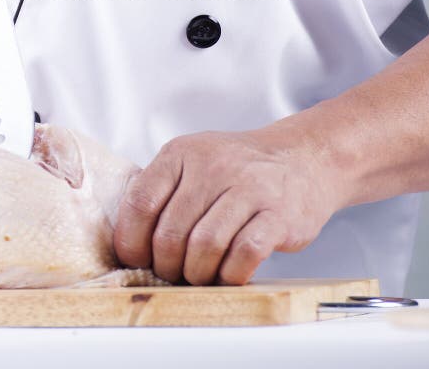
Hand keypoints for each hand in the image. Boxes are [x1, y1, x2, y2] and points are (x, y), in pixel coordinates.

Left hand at [113, 124, 340, 284]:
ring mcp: (248, 188)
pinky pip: (244, 254)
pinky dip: (231, 274)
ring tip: (200, 275)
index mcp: (182, 153)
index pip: (141, 202)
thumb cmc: (239, 169)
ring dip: (197, 274)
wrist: (302, 158)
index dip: (131, 241)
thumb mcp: (194, 162)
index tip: (137, 259)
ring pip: (205, 246)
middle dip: (166, 266)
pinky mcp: (278, 214)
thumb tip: (126, 239)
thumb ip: (162, 190)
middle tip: (173, 273)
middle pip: (171, 233)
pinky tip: (229, 273)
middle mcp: (213, 165)